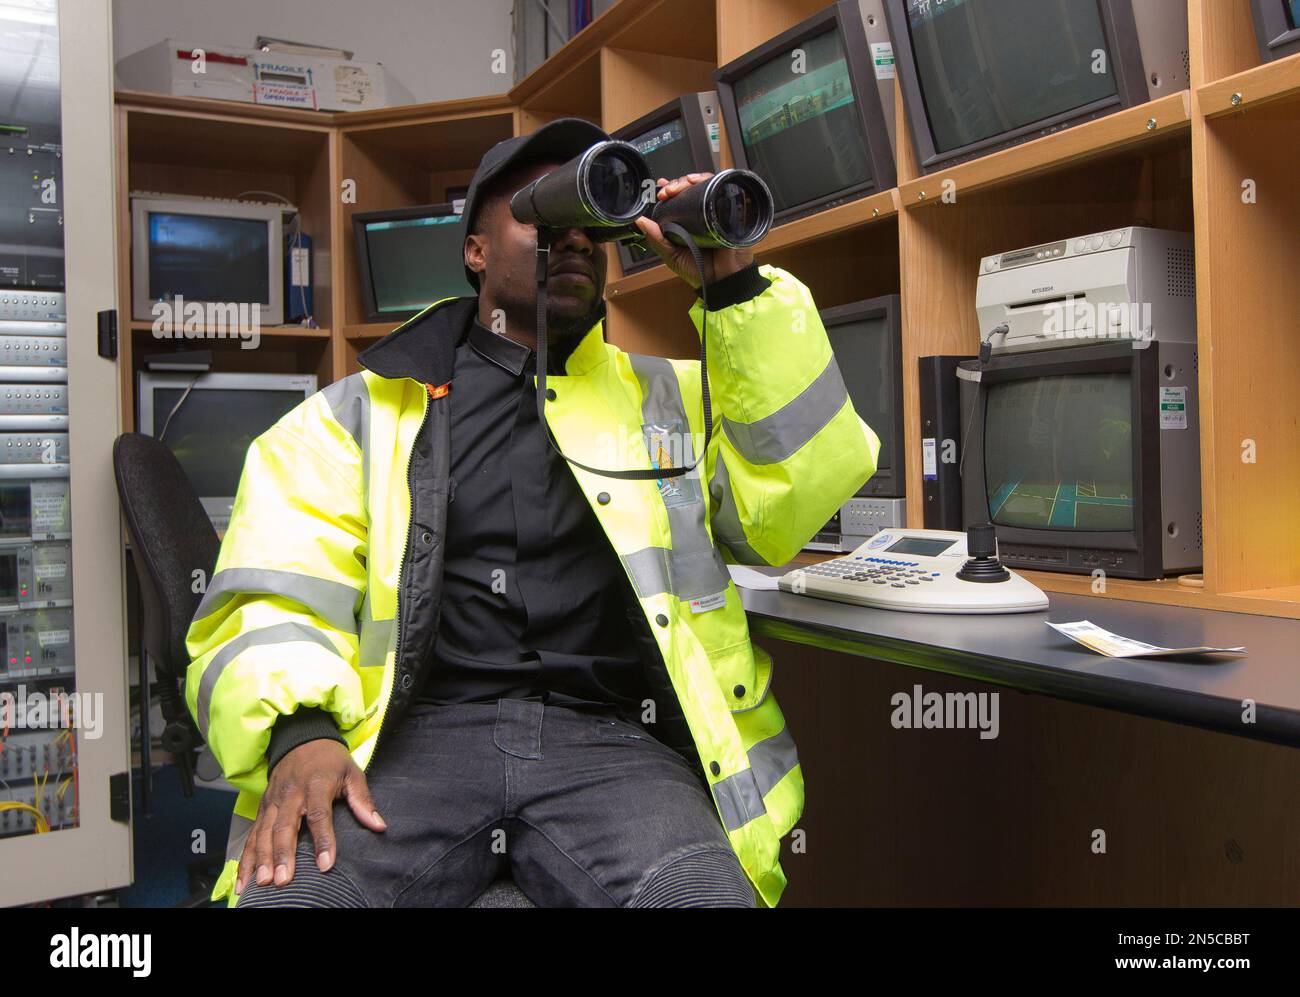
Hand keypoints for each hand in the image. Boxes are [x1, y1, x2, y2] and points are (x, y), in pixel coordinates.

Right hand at [236, 739, 384, 894]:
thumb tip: (379, 826)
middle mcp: (291, 794)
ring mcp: (273, 801)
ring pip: (264, 832)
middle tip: (284, 880)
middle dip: (283, 855)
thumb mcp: (352, 773)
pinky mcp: (262, 808)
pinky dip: (246, 858)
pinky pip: (252, 834)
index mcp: (316, 785)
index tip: (325, 864)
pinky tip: (245, 879)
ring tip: (263, 883)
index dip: (323, 840)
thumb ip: (363, 800)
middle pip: (284, 827)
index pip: (319, 815)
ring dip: (261, 859)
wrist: (301, 738)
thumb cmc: (330, 760)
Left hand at [633, 174, 756, 288]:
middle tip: (668, 191)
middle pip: (691, 188)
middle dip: (678, 184)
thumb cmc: (699, 271)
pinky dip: (712, 182)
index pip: (679, 197)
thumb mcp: (671, 255)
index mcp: (687, 221)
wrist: (722, 281)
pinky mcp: (731, 211)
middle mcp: (702, 212)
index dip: (670, 189)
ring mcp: (717, 210)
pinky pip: (723, 190)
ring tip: (684, 184)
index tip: (660, 190)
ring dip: (694, 179)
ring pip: (706, 185)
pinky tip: (701, 183)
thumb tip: (639, 221)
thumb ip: (656, 239)